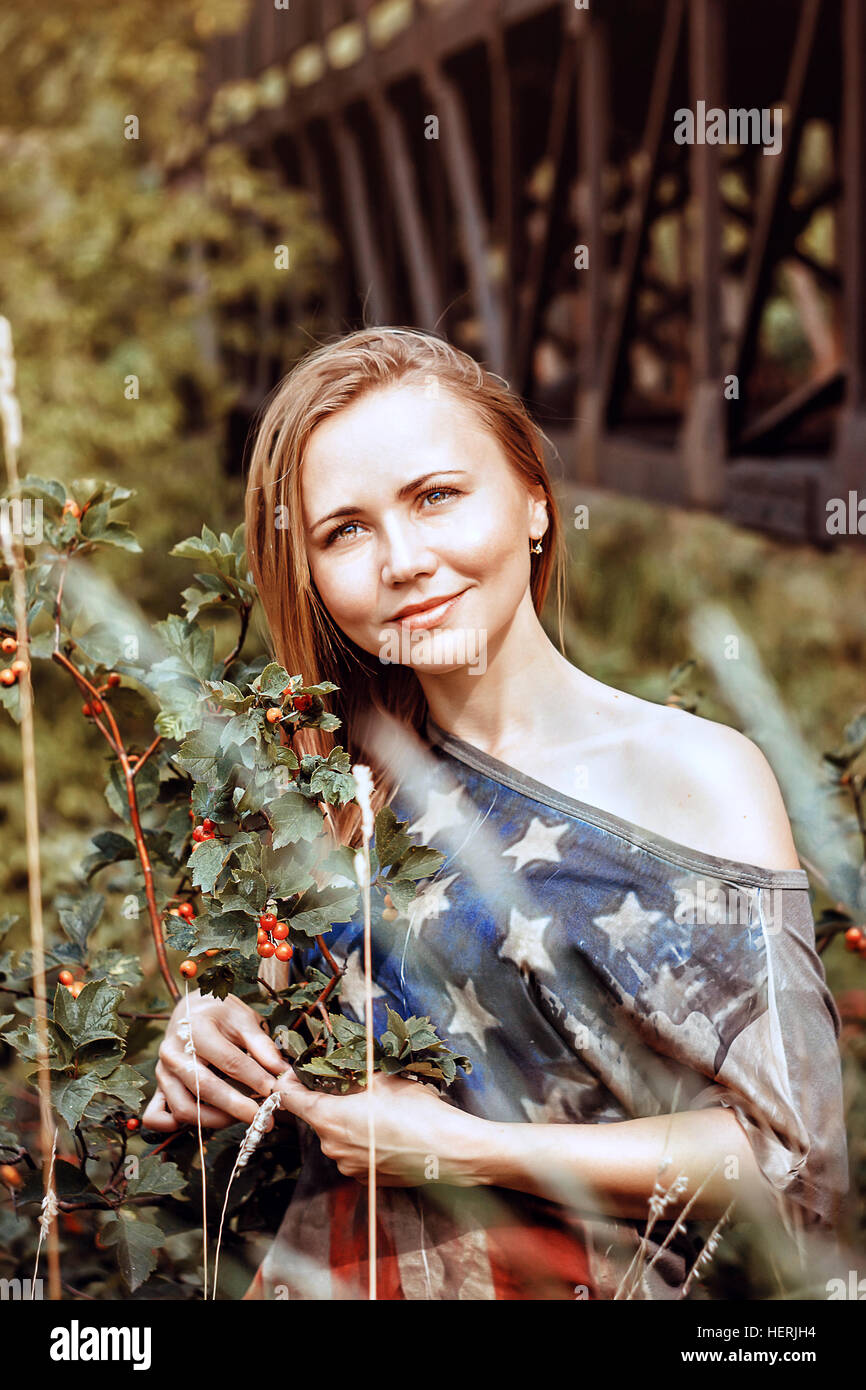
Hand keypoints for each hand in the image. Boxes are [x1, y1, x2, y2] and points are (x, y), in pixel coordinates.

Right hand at [142, 989, 286, 1131]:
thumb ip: (262, 1045)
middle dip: (237, 1107)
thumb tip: (281, 1072)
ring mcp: (162, 1072)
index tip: (276, 1092)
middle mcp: (173, 1052)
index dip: (255, 1078)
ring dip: (216, 1120)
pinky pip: (156, 1116)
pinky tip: (202, 1122)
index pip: (229, 1061)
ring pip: (184, 1108)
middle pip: (204, 1088)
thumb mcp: (244, 1019)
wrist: (192, 1009)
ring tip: (242, 1117)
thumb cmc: (221, 1015)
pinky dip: (174, 1126)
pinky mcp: (158, 1087)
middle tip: (264, 1118)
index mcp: (195, 1028)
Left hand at [272, 1068, 488, 1186]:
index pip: (290, 1099)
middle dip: (329, 1100)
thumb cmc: (416, 1110)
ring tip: (377, 1110)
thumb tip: (338, 1069)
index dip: (288, 1082)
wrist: (450, 1150)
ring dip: (348, 1122)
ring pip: (337, 1137)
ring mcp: (349, 1167)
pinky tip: (387, 1131)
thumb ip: (351, 1075)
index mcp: (329, 1119)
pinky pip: (354, 1154)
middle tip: (352, 1086)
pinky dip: (362, 1141)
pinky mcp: (366, 1179)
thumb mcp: (382, 1079)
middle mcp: (332, 1147)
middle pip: (317, 1118)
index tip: (293, 1072)